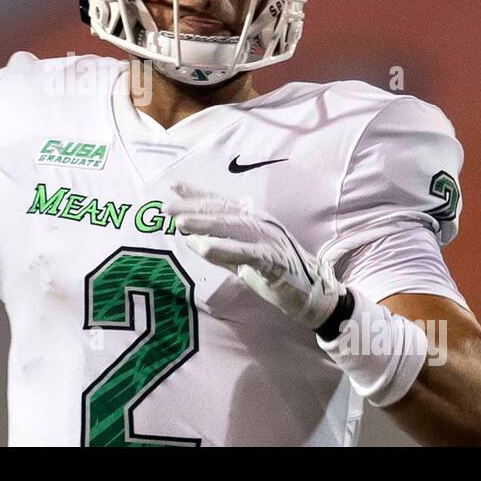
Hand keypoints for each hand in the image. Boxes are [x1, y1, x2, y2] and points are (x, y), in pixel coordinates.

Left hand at [164, 181, 345, 328]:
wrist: (313, 293)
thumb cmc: (276, 273)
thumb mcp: (241, 259)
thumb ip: (217, 249)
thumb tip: (189, 239)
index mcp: (253, 220)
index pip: (221, 203)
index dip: (197, 194)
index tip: (173, 187)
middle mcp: (261, 224)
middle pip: (223, 212)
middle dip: (194, 208)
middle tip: (167, 208)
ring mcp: (270, 240)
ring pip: (234, 227)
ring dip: (205, 224)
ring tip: (180, 223)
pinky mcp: (275, 261)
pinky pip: (247, 253)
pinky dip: (225, 249)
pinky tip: (205, 248)